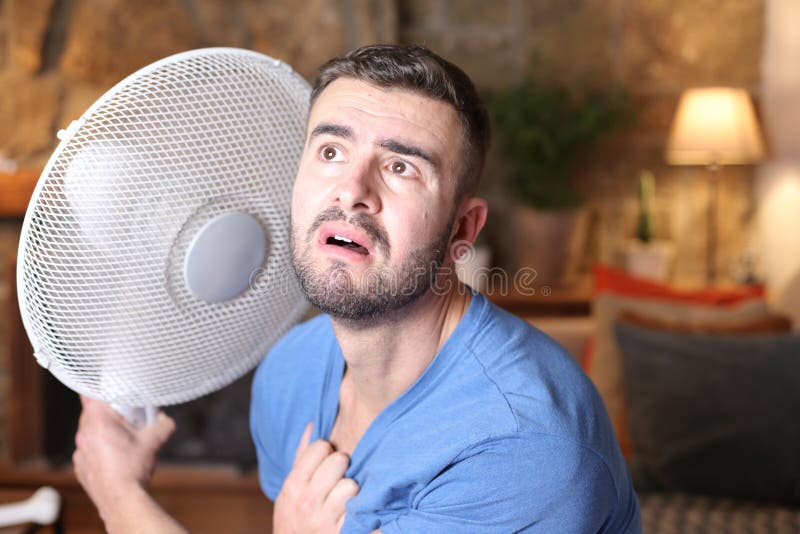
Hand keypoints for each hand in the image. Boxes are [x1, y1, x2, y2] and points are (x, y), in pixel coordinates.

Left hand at [73, 395, 174, 521]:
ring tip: (123, 442)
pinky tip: (115, 459)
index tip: (111, 393)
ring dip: (103, 433)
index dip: (100, 390)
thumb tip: (166, 419)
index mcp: (99, 422)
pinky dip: (99, 450)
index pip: (89, 395)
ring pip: (89, 433)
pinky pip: (88, 451)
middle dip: (109, 414)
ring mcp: (80, 452)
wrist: (122, 500)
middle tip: (127, 420)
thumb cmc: (133, 469)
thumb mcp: (154, 441)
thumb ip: (163, 424)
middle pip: (92, 414)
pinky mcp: (80, 466)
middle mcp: (84, 434)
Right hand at [273, 423, 358, 532]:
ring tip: (344, 496)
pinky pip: (359, 510)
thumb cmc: (294, 517)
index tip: (326, 461)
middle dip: (341, 466)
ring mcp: (324, 520)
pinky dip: (358, 509)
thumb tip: (313, 425)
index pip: (319, 448)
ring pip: (351, 485)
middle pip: (338, 461)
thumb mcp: (290, 490)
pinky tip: (351, 511)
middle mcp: (306, 501)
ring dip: (351, 490)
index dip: (326, 451)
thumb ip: (302, 457)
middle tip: (338, 476)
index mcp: (293, 486)